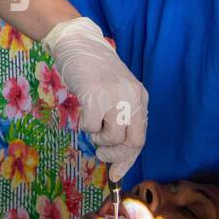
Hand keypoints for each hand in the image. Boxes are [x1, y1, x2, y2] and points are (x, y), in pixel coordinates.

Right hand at [43, 17, 147, 178]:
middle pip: (133, 142)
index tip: (116, 174)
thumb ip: (120, 118)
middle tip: (101, 153)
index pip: (140, 138)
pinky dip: (85, 126)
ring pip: (113, 137)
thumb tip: (116, 156)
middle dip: (116, 155)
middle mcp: (132, 97)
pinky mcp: (95, 96)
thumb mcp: (116, 93)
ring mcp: (115, 96)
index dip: (127, 159)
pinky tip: (84, 112)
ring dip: (99, 139)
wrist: (78, 44)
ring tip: (92, 125)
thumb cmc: (94, 72)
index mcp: (140, 98)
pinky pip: (91, 127)